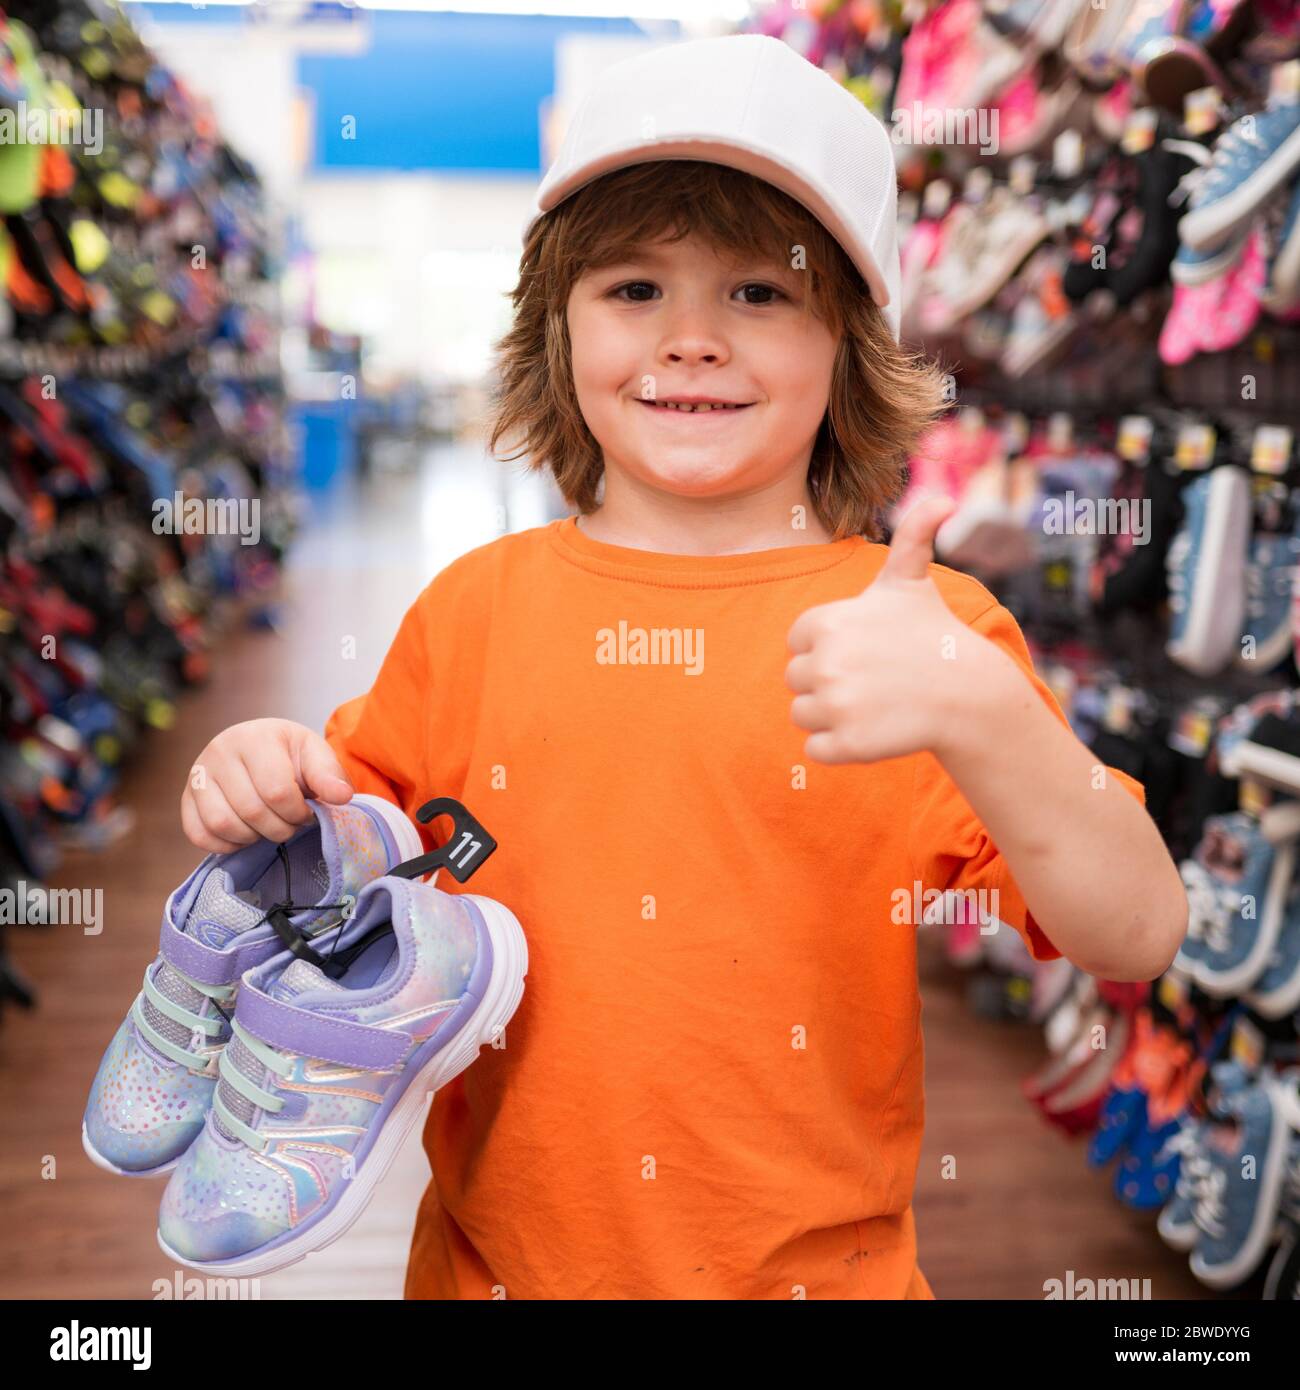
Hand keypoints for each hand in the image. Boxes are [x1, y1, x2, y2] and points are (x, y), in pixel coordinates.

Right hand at [181, 718, 354, 853]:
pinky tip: (245, 834)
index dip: (297, 812)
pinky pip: (199, 834)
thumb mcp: (314, 755)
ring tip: (268, 827)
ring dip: (252, 837)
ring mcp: (198, 776)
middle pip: (250, 810)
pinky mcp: (186, 799)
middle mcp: (219, 753)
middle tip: (290, 824)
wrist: (258, 747)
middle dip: (279, 828)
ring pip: (222, 824)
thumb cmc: (288, 754)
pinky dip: (226, 844)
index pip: (276, 790)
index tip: (306, 812)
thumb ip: (329, 775)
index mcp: (255, 738)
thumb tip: (342, 797)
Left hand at [785, 496, 1000, 764]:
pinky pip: (815, 750)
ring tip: (873, 702)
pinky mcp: (846, 744)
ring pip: (803, 715)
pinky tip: (873, 729)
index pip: (797, 643)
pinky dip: (839, 746)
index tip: (865, 648)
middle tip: (873, 678)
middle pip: (797, 679)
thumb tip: (945, 500)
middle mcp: (824, 662)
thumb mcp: (913, 580)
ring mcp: (835, 706)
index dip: (828, 647)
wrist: (967, 695)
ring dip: (832, 715)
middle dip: (829, 681)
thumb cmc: (933, 634)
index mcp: (825, 622)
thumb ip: (913, 534)